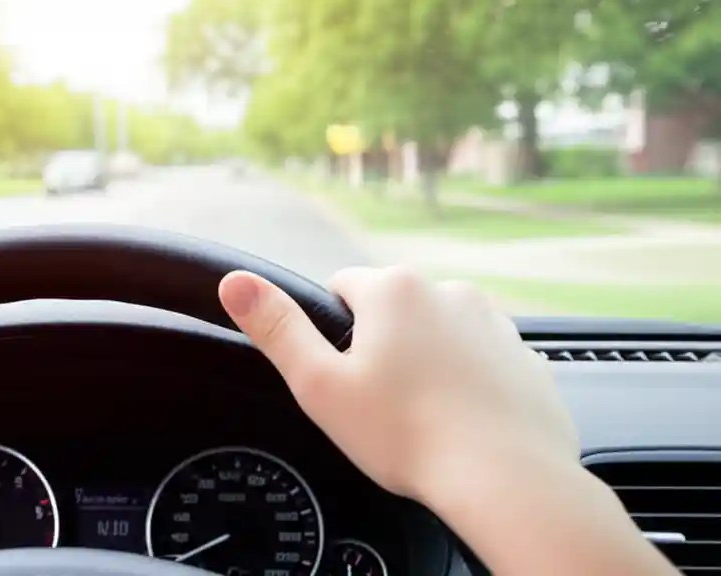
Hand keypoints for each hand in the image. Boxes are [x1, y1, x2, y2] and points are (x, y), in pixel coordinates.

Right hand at [217, 267, 576, 507]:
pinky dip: (467, 382)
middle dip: (380, 347)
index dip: (332, 334)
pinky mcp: (524, 356)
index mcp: (393, 289)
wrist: (506, 478)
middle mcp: (447, 291)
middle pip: (392, 310)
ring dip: (425, 361)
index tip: (342, 376)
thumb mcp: (319, 385)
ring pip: (437, 333)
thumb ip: (276, 328)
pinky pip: (480, 359)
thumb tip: (234, 281)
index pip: (341, 287)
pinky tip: (459, 420)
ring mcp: (493, 322)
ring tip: (421, 415)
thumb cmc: (407, 435)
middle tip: (378, 403)